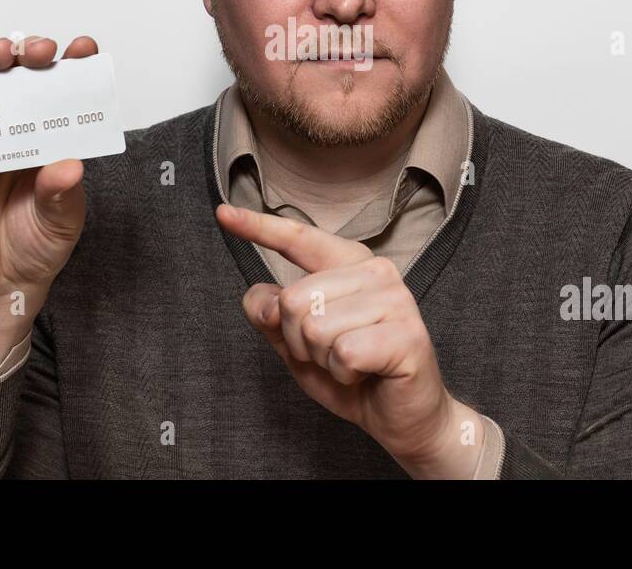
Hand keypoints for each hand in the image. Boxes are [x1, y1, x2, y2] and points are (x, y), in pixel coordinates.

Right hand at [0, 35, 95, 362]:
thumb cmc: (34, 245)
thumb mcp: (60, 221)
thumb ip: (62, 193)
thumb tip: (68, 166)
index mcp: (52, 138)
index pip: (64, 93)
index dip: (73, 67)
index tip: (84, 49)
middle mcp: (17, 130)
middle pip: (22, 79)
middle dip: (32, 57)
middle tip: (44, 51)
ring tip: (4, 53)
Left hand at [216, 203, 484, 478]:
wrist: (401, 417)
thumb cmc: (352, 375)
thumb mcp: (297, 346)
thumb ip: (272, 318)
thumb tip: (263, 300)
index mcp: (349, 265)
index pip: (298, 239)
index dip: (258, 227)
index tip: (223, 213)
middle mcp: (376, 272)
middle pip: (294, 299)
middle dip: (299, 341)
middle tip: (332, 355)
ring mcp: (396, 300)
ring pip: (316, 328)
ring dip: (323, 360)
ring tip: (351, 364)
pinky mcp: (407, 333)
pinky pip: (344, 352)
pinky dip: (344, 373)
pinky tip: (365, 373)